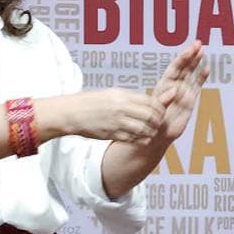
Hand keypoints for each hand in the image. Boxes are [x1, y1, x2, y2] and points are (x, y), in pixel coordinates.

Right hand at [46, 88, 165, 143]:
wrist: (72, 112)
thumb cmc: (92, 102)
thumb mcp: (113, 94)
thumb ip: (131, 98)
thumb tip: (149, 102)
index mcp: (122, 96)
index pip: (150, 102)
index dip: (160, 108)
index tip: (160, 112)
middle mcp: (121, 108)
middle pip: (150, 116)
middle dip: (158, 121)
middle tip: (158, 123)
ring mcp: (117, 122)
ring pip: (143, 129)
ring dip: (150, 132)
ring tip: (151, 132)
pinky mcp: (112, 134)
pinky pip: (133, 139)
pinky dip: (141, 140)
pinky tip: (142, 138)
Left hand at [151, 41, 208, 143]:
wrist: (157, 135)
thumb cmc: (152, 122)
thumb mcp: (156, 110)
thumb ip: (165, 100)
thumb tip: (175, 89)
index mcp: (164, 85)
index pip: (175, 68)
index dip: (183, 58)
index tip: (191, 49)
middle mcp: (174, 85)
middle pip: (183, 67)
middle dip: (191, 55)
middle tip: (199, 43)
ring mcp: (182, 92)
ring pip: (190, 73)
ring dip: (196, 62)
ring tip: (202, 50)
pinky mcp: (190, 100)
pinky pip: (197, 86)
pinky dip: (201, 77)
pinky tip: (207, 68)